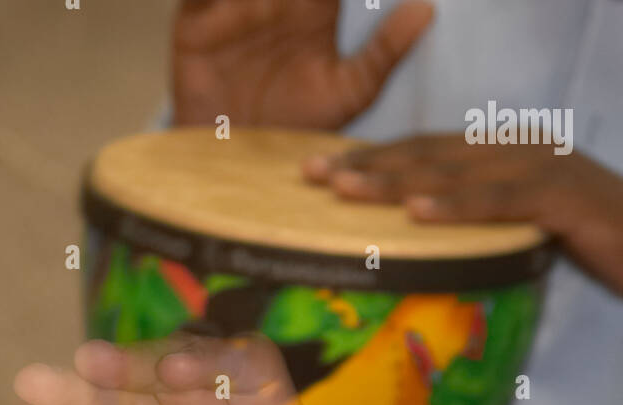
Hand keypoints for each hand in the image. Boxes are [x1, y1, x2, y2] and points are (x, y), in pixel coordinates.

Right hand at [173, 0, 433, 129]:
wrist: (236, 170)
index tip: (329, 0)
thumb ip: (385, 52)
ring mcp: (232, 5)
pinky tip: (235, 4)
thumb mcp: (348, 94)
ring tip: (265, 2)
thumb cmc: (297, 131)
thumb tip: (428, 8)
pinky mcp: (193, 21)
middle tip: (295, 1)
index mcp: (314, 4)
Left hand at [305, 136, 622, 301]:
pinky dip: (456, 205)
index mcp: (502, 154)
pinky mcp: (562, 197)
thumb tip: (426, 250)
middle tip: (310, 175)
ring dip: (395, 179)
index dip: (373, 160)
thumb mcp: (523, 233)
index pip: (426, 153)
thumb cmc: (592, 244)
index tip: (320, 172)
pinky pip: (499, 201)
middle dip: (366, 164)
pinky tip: (417, 210)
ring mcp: (539, 167)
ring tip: (344, 188)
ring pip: (454, 171)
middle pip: (428, 154)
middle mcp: (515, 149)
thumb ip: (480, 229)